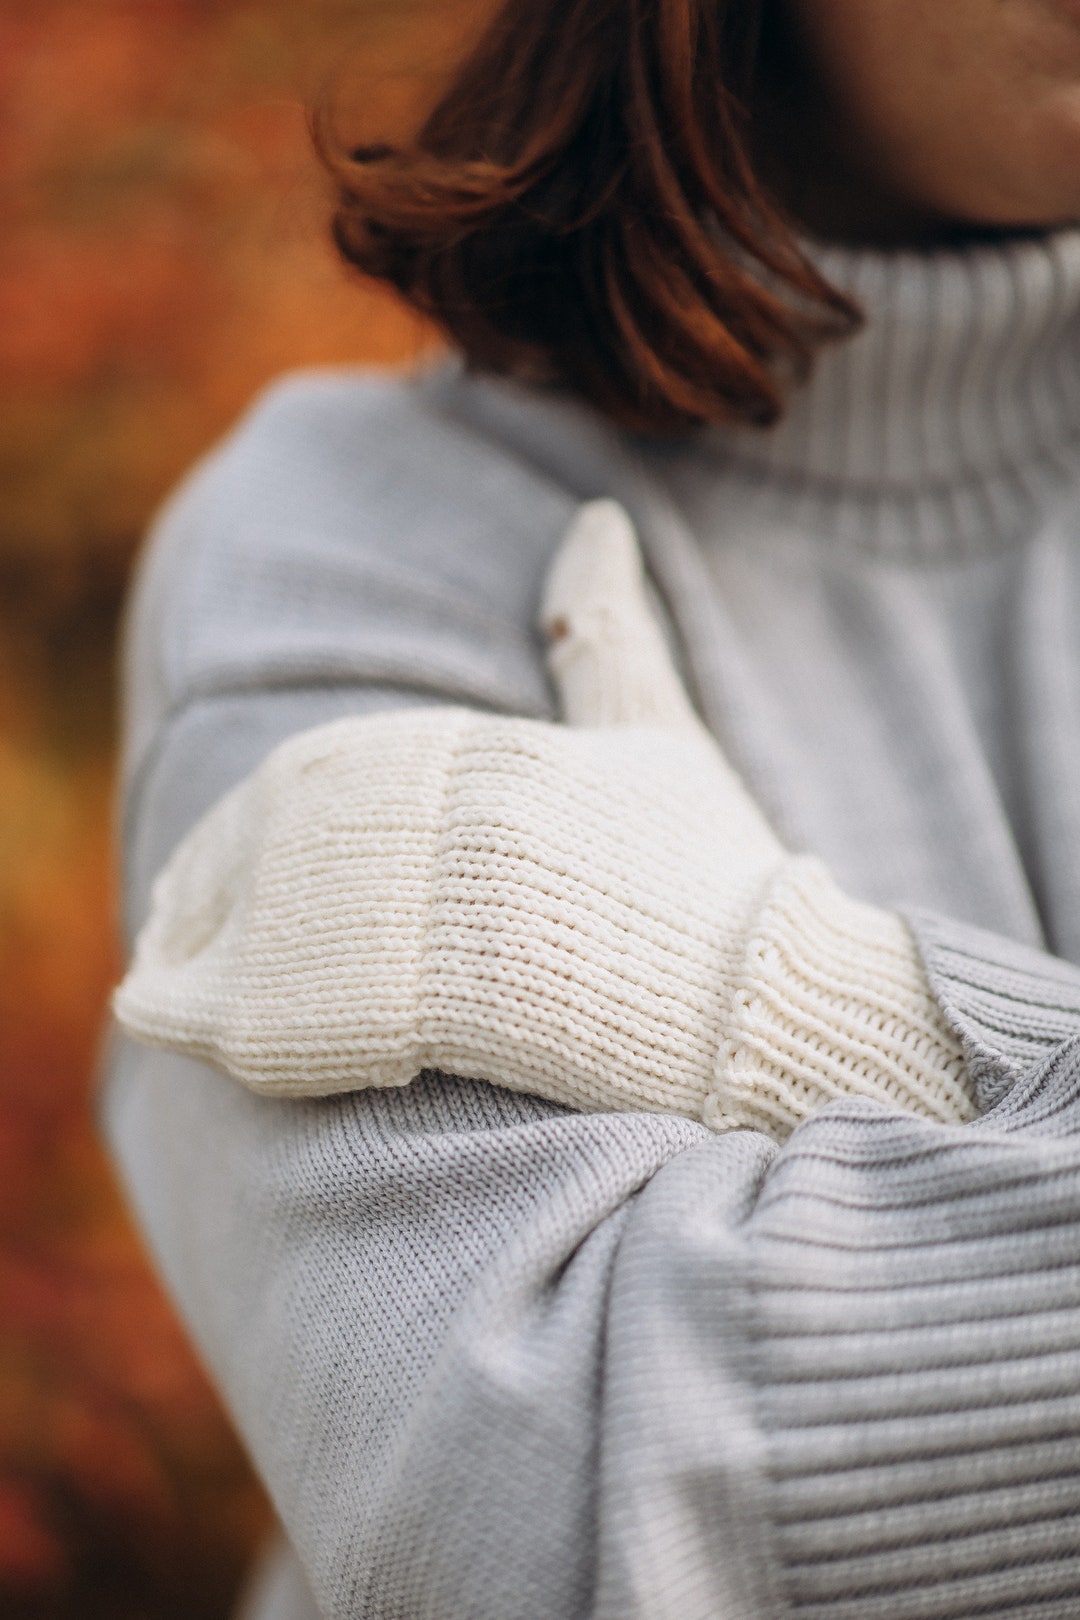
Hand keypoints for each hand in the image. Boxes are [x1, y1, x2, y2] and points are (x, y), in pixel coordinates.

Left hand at [114, 503, 972, 1134]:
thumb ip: (606, 632)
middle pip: (295, 838)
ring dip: (206, 945)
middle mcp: (468, 818)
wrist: (774, 999)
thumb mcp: (659, 736)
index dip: (267, 813)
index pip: (337, 768)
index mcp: (499, 753)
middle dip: (219, 874)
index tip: (229, 844)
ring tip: (165, 979)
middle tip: (171, 913)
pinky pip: (307, 1006)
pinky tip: (188, 1026)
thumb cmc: (718, 874)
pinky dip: (229, 1018)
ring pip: (285, 919)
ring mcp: (461, 910)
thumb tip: (594, 521)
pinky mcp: (458, 1004)